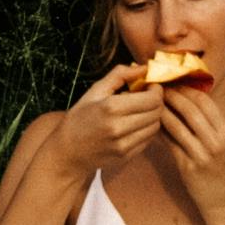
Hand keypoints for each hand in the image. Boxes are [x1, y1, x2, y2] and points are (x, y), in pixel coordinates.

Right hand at [75, 58, 200, 172]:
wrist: (67, 152)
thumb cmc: (80, 117)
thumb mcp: (95, 90)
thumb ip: (120, 75)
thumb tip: (144, 68)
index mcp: (111, 108)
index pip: (152, 99)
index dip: (156, 90)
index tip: (149, 86)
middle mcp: (119, 128)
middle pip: (157, 113)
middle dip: (156, 102)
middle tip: (146, 97)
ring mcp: (123, 145)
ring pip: (155, 127)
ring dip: (152, 116)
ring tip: (139, 111)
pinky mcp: (126, 156)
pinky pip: (148, 140)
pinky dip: (146, 130)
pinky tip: (134, 125)